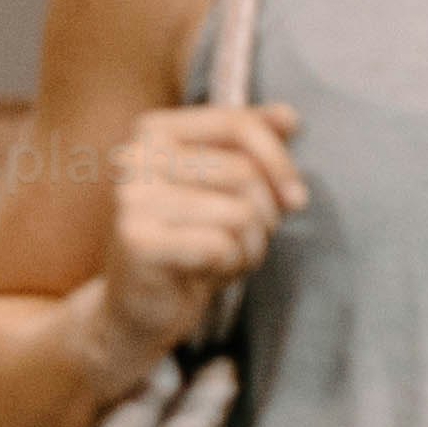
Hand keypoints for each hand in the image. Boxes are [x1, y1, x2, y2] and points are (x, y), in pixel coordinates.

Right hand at [93, 102, 305, 365]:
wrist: (138, 309)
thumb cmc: (187, 242)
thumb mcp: (221, 188)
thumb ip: (250, 147)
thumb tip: (289, 117)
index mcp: (154, 130)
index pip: (236, 124)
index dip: (279, 160)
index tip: (295, 196)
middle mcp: (135, 156)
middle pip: (244, 173)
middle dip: (265, 215)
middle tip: (246, 240)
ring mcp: (132, 199)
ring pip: (239, 213)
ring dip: (249, 247)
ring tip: (224, 258)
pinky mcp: (137, 241)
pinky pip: (221, 246)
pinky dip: (231, 267)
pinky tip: (207, 275)